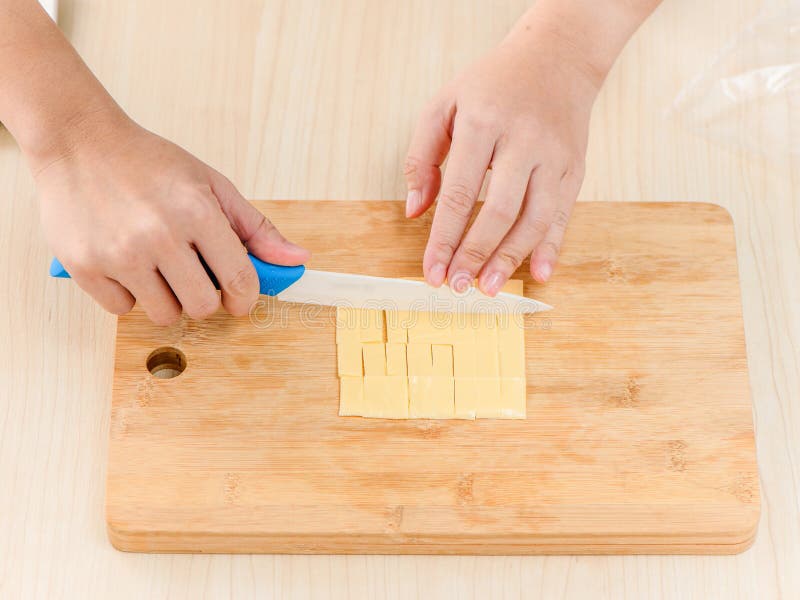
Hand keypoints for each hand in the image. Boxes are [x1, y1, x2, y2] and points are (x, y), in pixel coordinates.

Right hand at [36, 115, 308, 324]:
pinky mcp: (84, 267)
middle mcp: (159, 236)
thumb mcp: (210, 185)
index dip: (245, 298)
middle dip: (204, 297)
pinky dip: (127, 294)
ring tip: (156, 266)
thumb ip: (255, 227)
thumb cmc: (149, 163)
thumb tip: (297, 260)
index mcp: (197, 212)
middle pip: (203, 306)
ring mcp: (119, 254)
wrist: (77, 141)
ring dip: (167, 299)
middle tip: (192, 274)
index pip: (240, 281)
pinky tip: (123, 262)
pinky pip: (121, 309)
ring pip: (164, 315)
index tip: (239, 299)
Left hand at [404, 21, 599, 294]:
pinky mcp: (575, 167)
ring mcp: (555, 156)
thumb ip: (422, 157)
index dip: (444, 238)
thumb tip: (415, 212)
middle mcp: (524, 140)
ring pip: (535, 218)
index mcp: (484, 123)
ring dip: (511, 258)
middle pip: (499, 211)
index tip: (431, 271)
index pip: (460, 194)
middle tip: (457, 286)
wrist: (556, 57)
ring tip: (489, 288)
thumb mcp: (445, 105)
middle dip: (475, 255)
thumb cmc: (491, 85)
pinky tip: (540, 274)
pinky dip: (552, 247)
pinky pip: (564, 214)